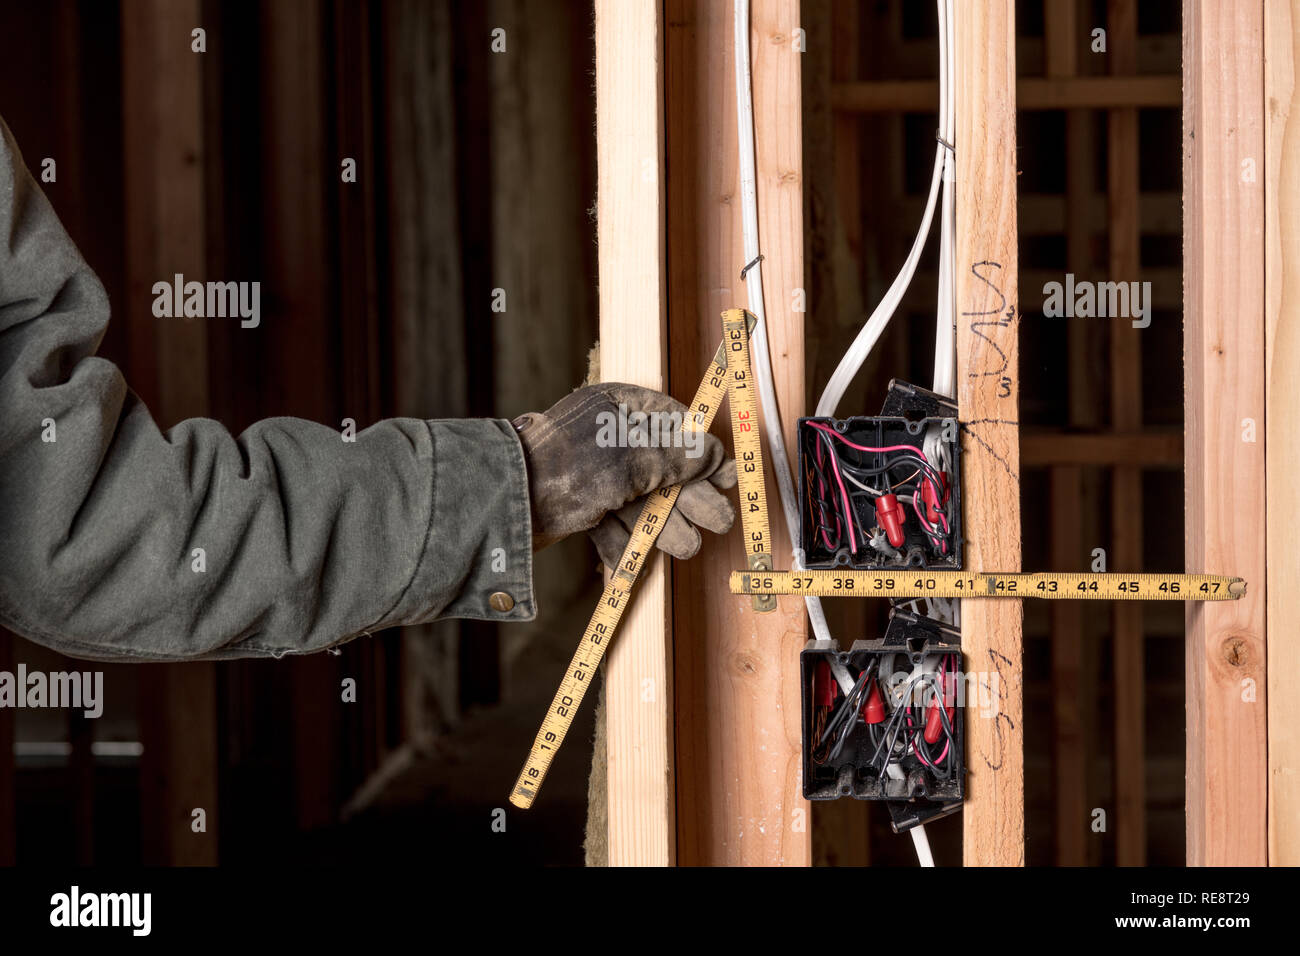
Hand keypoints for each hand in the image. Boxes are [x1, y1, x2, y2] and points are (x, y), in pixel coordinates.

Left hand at [513, 383, 735, 568]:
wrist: (505, 503)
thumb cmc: (569, 467)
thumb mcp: (634, 455)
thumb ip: (678, 455)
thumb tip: (712, 452)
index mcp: (621, 408)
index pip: (675, 426)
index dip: (704, 455)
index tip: (728, 478)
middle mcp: (608, 437)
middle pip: (662, 469)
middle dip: (690, 499)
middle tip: (717, 521)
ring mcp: (593, 472)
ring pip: (640, 500)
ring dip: (663, 526)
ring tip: (686, 547)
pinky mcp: (579, 504)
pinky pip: (611, 522)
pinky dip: (624, 542)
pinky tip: (635, 563)